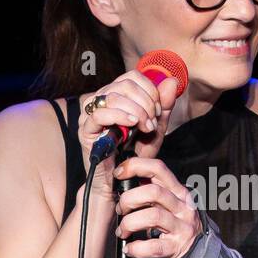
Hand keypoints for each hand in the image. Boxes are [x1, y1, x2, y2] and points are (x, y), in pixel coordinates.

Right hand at [76, 70, 183, 202]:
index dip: (150, 90)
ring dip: (137, 110)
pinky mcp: (85, 129)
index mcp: (116, 95)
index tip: (159, 111)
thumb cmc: (136, 154)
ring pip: (113, 96)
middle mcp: (101, 101)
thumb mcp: (156, 128)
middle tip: (153, 122)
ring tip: (146, 127)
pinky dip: (120, 116)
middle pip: (125, 84)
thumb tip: (172, 81)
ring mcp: (91, 114)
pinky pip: (99, 114)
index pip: (132, 77)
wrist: (123, 180)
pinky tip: (133, 125)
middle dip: (146, 102)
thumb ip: (164, 106)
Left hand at [111, 156, 202, 257]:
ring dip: (129, 223)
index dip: (135, 166)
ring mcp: (181, 227)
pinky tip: (129, 248)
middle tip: (120, 210)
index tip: (119, 173)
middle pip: (153, 192)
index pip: (158, 168)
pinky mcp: (176, 247)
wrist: (196, 250)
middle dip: (129, 199)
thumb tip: (124, 177)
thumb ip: (151, 188)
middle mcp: (182, 206)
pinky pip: (153, 246)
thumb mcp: (169, 201)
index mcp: (178, 190)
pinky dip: (136, 248)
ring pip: (152, 217)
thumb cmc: (175, 223)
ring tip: (122, 230)